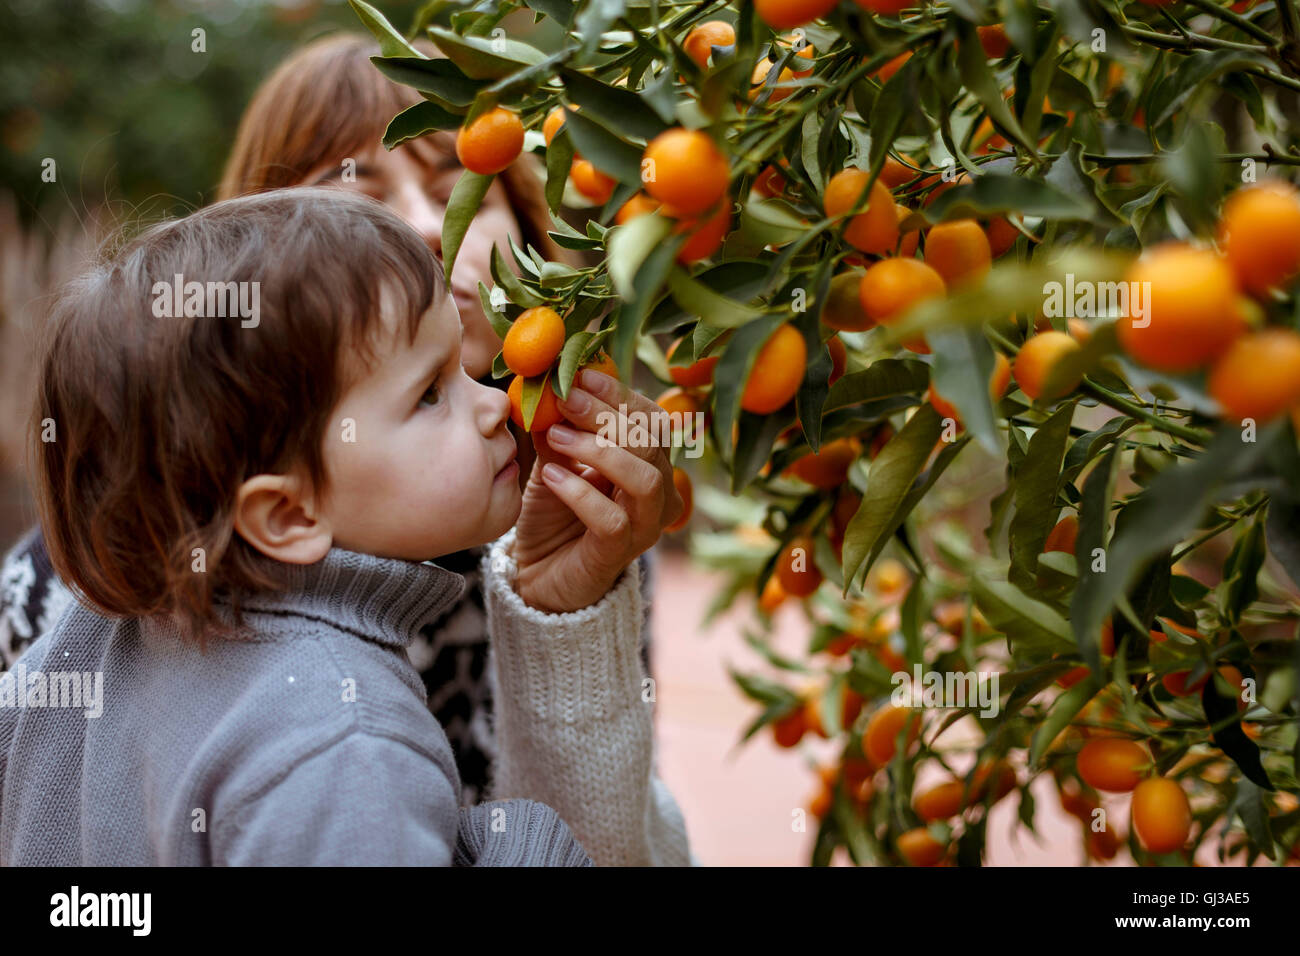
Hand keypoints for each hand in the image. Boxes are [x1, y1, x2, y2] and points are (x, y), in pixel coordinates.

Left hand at [510, 369, 683, 612]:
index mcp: (650, 463)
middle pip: (650, 443)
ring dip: (599, 450)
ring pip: (643, 479)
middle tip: (565, 400)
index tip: (581, 376)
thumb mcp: (554, 461)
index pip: (652, 420)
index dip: (621, 395)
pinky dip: (580, 492)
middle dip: (606, 415)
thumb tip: (550, 384)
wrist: (536, 572)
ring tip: (556, 437)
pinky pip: (612, 519)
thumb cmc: (552, 514)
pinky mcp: (619, 554)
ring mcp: (644, 527)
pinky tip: (551, 476)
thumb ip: (559, 429)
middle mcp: (659, 494)